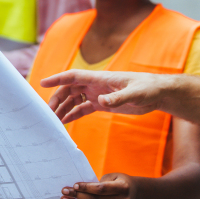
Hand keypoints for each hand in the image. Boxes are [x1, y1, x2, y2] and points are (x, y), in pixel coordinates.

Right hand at [40, 70, 170, 122]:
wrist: (158, 93)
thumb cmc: (147, 89)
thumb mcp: (134, 94)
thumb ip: (117, 98)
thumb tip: (100, 101)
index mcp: (100, 78)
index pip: (74, 76)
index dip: (57, 78)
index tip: (42, 83)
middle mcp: (96, 85)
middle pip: (69, 89)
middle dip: (57, 99)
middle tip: (48, 113)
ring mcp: (98, 94)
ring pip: (74, 99)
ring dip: (63, 108)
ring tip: (54, 120)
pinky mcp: (103, 104)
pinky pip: (83, 108)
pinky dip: (73, 114)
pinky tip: (66, 122)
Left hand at [61, 173, 135, 198]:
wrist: (134, 193)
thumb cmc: (119, 181)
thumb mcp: (113, 177)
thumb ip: (99, 182)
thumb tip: (78, 188)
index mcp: (122, 187)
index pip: (101, 189)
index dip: (87, 188)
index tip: (74, 185)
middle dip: (77, 196)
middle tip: (64, 192)